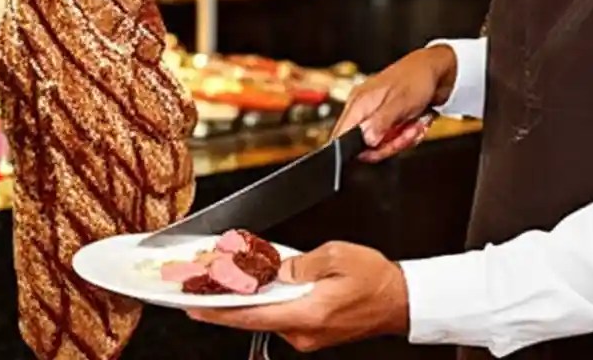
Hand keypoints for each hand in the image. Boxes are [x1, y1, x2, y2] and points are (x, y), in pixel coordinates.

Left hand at [186, 242, 409, 352]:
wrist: (400, 300)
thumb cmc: (375, 279)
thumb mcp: (335, 255)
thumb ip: (298, 263)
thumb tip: (274, 270)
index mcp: (307, 313)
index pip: (250, 316)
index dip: (217, 311)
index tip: (192, 305)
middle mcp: (303, 332)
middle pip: (254, 316)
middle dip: (229, 299)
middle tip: (205, 282)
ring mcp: (307, 337)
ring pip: (268, 315)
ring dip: (253, 298)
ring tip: (240, 276)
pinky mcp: (312, 334)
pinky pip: (283, 316)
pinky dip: (272, 301)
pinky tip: (271, 284)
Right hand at [331, 46, 455, 161]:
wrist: (437, 70)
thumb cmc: (417, 78)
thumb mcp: (400, 102)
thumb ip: (380, 122)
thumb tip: (367, 141)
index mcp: (359, 102)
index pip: (341, 134)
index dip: (358, 148)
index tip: (378, 149)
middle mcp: (364, 110)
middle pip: (365, 145)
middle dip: (390, 144)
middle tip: (407, 133)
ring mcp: (376, 115)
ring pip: (382, 144)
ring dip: (402, 139)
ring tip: (414, 125)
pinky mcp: (388, 120)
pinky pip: (393, 139)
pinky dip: (407, 135)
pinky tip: (416, 124)